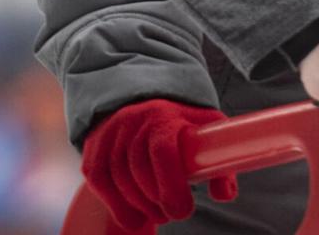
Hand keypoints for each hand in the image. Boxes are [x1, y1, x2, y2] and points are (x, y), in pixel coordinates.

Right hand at [81, 100, 236, 231]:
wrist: (142, 101)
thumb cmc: (180, 122)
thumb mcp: (205, 130)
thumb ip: (220, 161)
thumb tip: (224, 194)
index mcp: (164, 115)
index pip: (162, 151)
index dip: (172, 187)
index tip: (184, 210)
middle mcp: (133, 120)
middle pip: (139, 170)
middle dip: (157, 202)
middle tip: (172, 213)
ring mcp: (110, 133)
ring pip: (119, 180)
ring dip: (140, 207)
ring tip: (157, 214)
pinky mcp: (94, 149)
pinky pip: (100, 183)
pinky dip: (118, 208)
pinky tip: (135, 218)